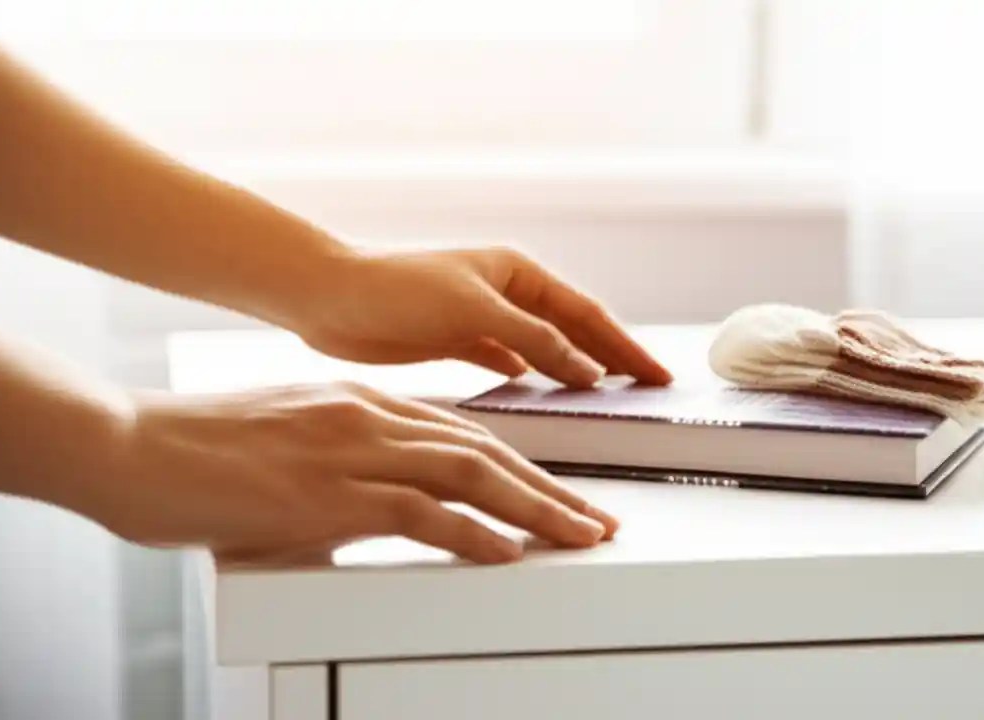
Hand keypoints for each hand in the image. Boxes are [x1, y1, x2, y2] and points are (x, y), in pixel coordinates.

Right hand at [88, 382, 618, 563]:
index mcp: (360, 401)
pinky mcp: (326, 494)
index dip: (521, 464)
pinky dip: (474, 534)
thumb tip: (379, 499)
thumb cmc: (194, 450)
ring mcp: (350, 451)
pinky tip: (507, 553)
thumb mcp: (287, 437)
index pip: (463, 432)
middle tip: (595, 520)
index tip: (556, 491)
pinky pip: (421, 513)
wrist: (128, 445)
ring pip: (471, 476)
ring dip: (536, 510)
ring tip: (579, 538)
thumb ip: (342, 457)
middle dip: (551, 489)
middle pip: (485, 451)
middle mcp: (367, 417)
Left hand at [291, 247, 672, 387]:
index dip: (625, 346)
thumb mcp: (477, 311)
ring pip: (543, 347)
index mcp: (517, 272)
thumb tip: (588, 368)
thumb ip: (536, 340)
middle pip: (572, 330)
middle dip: (610, 357)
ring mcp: (481, 316)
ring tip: (607, 394)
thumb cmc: (396, 289)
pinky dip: (530, 376)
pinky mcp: (455, 341)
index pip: (586, 315)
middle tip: (648, 387)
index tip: (656, 374)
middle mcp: (505, 291)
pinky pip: (508, 361)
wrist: (328, 297)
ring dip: (574, 369)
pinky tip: (543, 391)